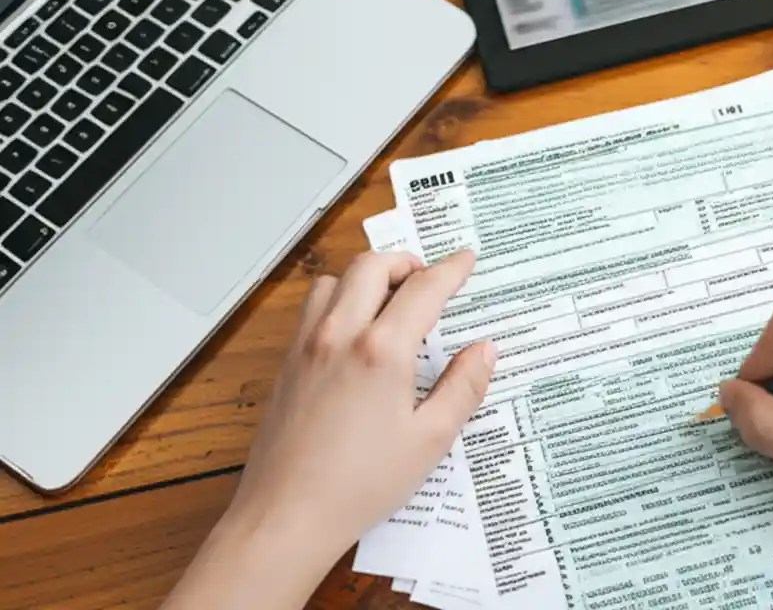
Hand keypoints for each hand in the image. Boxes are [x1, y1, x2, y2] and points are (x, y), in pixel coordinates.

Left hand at [224, 250, 494, 552]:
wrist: (287, 515)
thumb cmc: (361, 484)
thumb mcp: (430, 440)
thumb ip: (463, 387)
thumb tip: (485, 350)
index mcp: (382, 351)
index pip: (424, 289)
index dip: (451, 270)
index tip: (466, 260)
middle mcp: (339, 335)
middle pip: (372, 266)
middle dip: (406, 262)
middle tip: (429, 279)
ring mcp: (306, 346)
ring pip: (334, 280)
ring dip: (366, 276)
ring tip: (389, 299)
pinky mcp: (285, 364)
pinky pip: (311, 309)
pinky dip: (337, 299)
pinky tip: (354, 331)